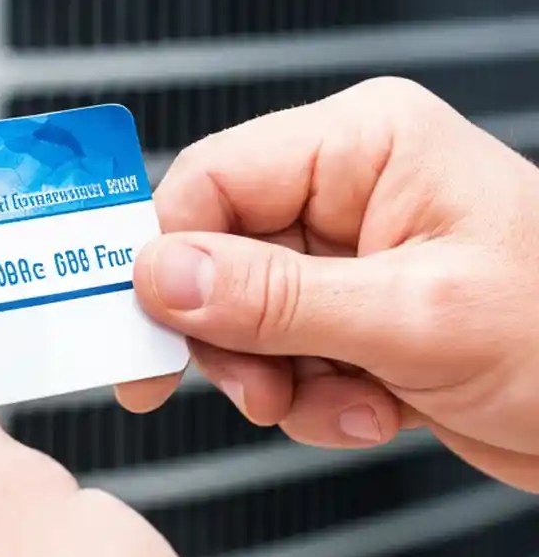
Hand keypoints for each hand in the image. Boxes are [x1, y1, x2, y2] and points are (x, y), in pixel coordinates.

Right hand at [115, 77, 538, 491]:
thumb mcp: (413, 318)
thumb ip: (274, 297)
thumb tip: (161, 276)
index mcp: (363, 145)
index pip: (211, 180)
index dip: (167, 256)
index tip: (144, 328)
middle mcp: (348, 190)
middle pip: (216, 254)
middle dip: (233, 337)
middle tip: (257, 389)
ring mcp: (350, 255)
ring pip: (243, 316)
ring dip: (280, 379)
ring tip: (346, 403)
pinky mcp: (355, 313)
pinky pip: (282, 355)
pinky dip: (313, 399)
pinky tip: (373, 411)